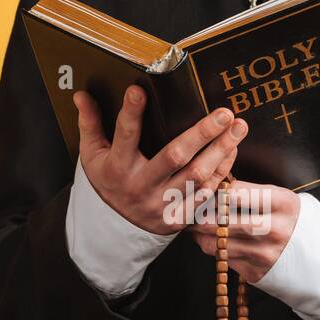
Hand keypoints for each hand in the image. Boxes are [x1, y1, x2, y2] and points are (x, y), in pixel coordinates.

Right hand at [74, 84, 246, 234]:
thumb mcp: (91, 155)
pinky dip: (221, 172)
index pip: (124, 137)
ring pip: (197, 176)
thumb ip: (90, 124)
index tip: (139, 91)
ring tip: (238, 128)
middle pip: (175, 157)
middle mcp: (141, 186)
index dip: (131, 114)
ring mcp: (162, 204)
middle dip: (201, 133)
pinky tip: (231, 151)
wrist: (114, 229)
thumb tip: (81, 95)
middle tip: (223, 112)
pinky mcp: (179, 218)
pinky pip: (205, 195)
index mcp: (117, 168)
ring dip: (220, 151)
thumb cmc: (106, 182)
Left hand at [187, 179, 299, 282]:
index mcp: (282, 203)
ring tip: (194, 224)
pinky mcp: (255, 272)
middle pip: (221, 221)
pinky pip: (221, 258)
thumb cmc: (290, 220)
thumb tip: (211, 185)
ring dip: (198, 233)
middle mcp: (274, 229)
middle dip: (197, 215)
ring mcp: (264, 254)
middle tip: (186, 208)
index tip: (201, 189)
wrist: (316, 256)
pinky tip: (210, 239)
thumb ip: (249, 192)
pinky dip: (211, 248)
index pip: (234, 193)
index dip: (211, 191)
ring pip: (215, 243)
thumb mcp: (280, 198)